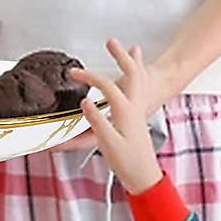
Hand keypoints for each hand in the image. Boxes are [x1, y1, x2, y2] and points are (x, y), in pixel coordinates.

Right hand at [71, 39, 160, 194]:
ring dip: (134, 62)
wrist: (147, 178)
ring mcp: (138, 110)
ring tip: (131, 48)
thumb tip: (84, 102)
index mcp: (125, 113)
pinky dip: (139, 76)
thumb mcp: (109, 144)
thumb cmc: (127, 163)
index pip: (106, 87)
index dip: (89, 77)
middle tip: (110, 43)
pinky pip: (140, 88)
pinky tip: (136, 74)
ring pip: (139, 79)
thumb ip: (97, 121)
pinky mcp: (138, 115)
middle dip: (120, 57)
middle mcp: (133, 107)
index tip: (73, 73)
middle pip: (130, 74)